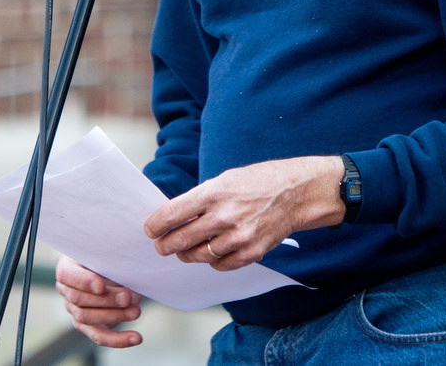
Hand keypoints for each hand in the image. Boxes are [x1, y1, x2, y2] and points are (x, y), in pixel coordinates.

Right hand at [54, 254, 143, 347]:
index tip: (101, 286)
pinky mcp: (89, 326)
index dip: (83, 282)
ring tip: (136, 311)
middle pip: (78, 299)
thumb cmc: (109, 255)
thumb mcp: (108, 251)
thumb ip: (110, 258)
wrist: (114, 266)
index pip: (66, 275)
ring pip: (87, 318)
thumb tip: (125, 267)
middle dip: (105, 299)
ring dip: (114, 316)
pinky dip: (118, 339)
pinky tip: (136, 338)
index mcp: (67, 265)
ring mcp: (75, 309)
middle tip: (127, 297)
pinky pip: (100, 336)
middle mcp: (66, 289)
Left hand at [144, 156, 345, 269]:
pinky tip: (212, 253)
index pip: (172, 214)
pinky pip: (221, 265)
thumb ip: (200, 199)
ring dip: (187, 255)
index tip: (150, 230)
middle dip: (166, 245)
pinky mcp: (251, 252)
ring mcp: (238, 237)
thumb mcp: (225, 180)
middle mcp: (224, 216)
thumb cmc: (257, 182)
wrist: (295, 193)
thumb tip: (175, 217)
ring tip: (185, 251)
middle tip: (161, 246)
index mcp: (214, 192)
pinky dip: (213, 261)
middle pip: (181, 240)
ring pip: (199, 256)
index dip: (156, 225)